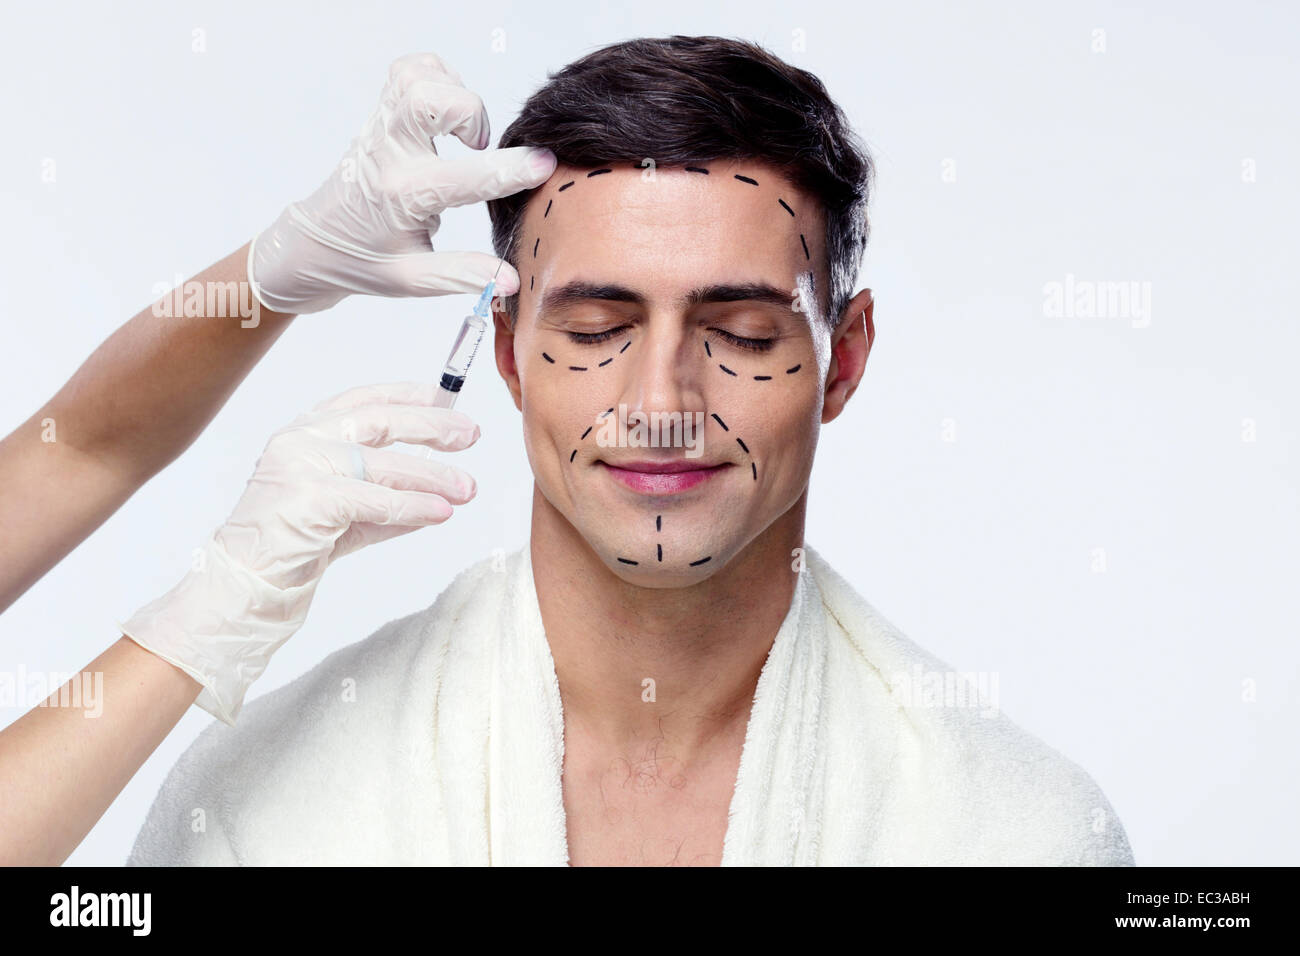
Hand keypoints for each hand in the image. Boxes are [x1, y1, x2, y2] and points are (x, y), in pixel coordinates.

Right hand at [118, 382, 479, 725]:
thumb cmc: (293, 549)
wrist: (242, 589)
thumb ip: (388, 500)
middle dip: (431, 425)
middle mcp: (300, 440)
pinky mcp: (307, 499)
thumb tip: (442, 497)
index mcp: (305, 433)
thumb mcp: (348, 516)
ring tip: (468, 487)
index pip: (363, 399)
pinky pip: (374, 500)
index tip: (446, 396)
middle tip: (471, 434)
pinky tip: (442, 513)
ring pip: (382, 463)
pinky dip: (413, 507)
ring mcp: (300, 466)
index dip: (407, 395)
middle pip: (379, 420)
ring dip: (433, 475)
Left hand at [248, 51, 555, 313]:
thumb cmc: (365, 262)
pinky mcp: (379, 115)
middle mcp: (390, 154)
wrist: (315, 244)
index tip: (544, 163)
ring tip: (462, 133)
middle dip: (469, 113)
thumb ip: (462, 275)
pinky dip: (436, 80)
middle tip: (477, 146)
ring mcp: (381, 128)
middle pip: (428, 100)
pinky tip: (444, 117)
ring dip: (453, 94)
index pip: (466, 178)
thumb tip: (510, 279)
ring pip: (419, 77)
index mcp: (405, 197)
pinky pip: (409, 72)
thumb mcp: (413, 280)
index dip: (513, 169)